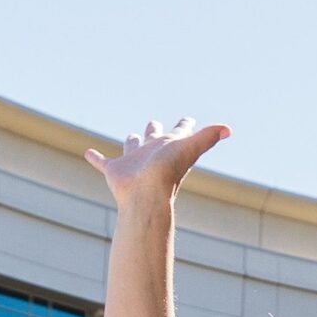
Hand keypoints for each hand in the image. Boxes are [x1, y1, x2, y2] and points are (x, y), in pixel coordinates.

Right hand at [85, 118, 230, 211]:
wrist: (146, 196)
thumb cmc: (168, 172)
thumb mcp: (190, 148)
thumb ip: (208, 137)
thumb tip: (229, 129)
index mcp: (170, 147)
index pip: (181, 132)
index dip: (186, 125)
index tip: (188, 120)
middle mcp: (153, 154)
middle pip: (154, 137)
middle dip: (155, 130)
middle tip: (154, 123)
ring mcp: (133, 163)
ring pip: (131, 147)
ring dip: (130, 142)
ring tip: (130, 136)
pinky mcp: (115, 171)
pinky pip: (103, 162)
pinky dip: (95, 158)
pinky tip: (88, 152)